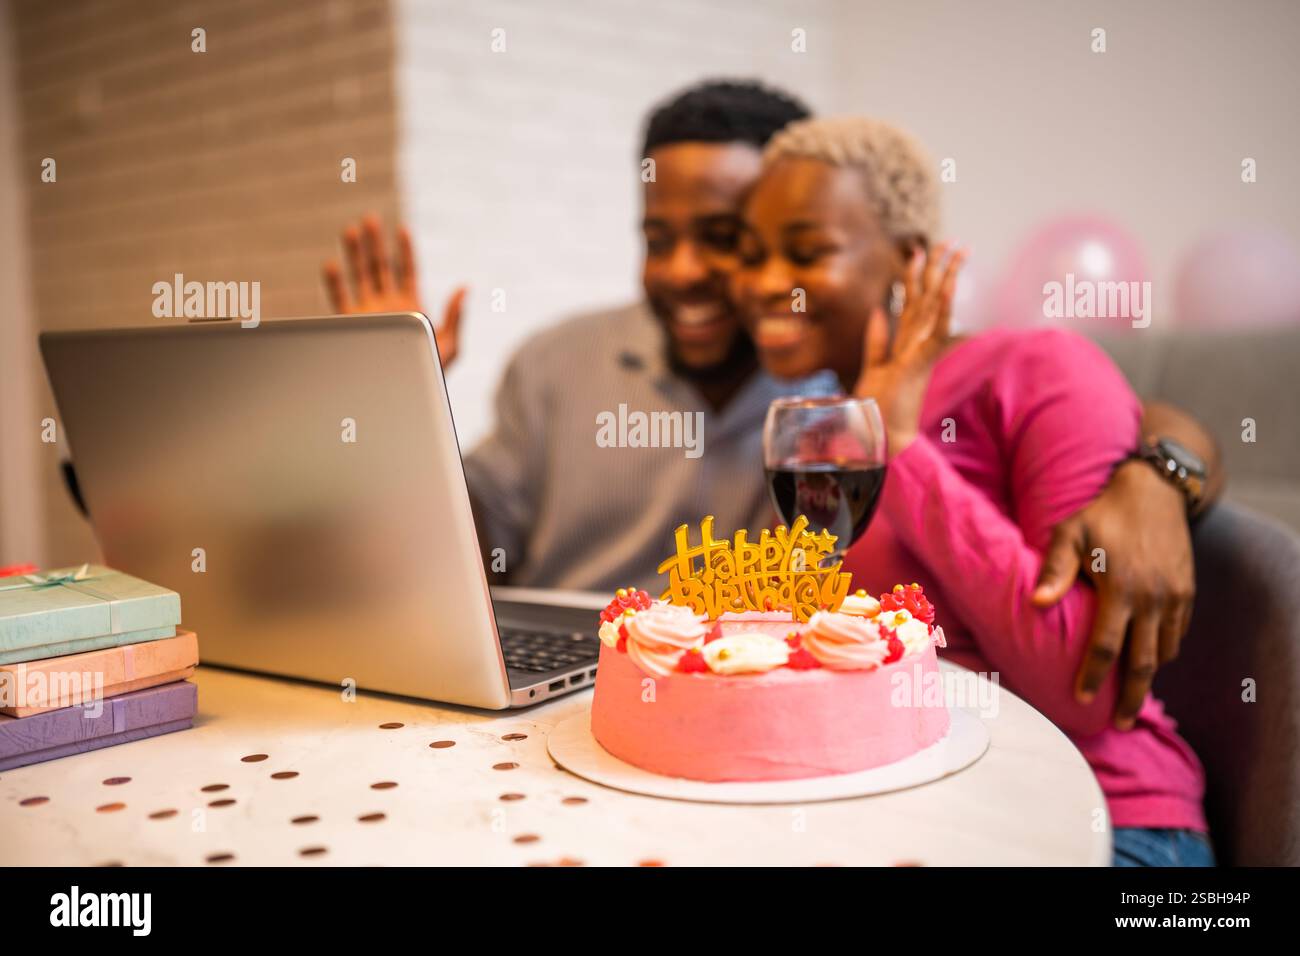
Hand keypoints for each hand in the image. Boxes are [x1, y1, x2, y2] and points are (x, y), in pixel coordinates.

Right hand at [322, 214, 467, 366]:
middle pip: (380, 267)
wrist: (404, 394)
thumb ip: (456, 316)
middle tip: (370, 219)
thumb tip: (465, 288)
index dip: (405, 250)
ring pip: (359, 276)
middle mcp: (387, 305)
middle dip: (375, 243)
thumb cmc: (430, 374)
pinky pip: (339, 300)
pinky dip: (335, 282)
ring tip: (352, 229)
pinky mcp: (350, 325)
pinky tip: (332, 264)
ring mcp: (367, 313)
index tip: (402, 229)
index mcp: (411, 306)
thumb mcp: (450, 345)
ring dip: (355, 253)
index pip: (407, 271)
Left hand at [854, 242, 966, 454]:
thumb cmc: (878, 410)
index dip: (914, 276)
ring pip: (935, 309)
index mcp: (907, 346)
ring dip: (945, 279)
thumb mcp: (873, 369)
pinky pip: (935, 334)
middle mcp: (917, 346)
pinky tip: (946, 289)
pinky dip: (942, 311)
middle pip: (928, 299)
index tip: (916, 250)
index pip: (914, 304)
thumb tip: (878, 311)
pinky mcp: (919, 364)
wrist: (882, 438)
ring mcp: (920, 354)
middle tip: (949, 239)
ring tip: (954, 251)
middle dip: (938, 268)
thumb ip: (876, 341)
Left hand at [1032, 459, 1195, 730]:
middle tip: (1117, 723)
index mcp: (1121, 588)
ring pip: (1163, 651)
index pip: (1106, 646)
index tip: (1082, 699)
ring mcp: (1174, 597)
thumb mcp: (1070, 534)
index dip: (1094, 676)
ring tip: (1130, 695)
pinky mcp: (1187, 593)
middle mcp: (1152, 598)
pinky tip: (1146, 659)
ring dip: (1148, 676)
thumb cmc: (1101, 515)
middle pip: (1143, 662)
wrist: (1154, 493)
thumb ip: (1055, 570)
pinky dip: (1163, 651)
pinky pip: (1176, 634)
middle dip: (1131, 697)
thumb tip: (1035, 604)